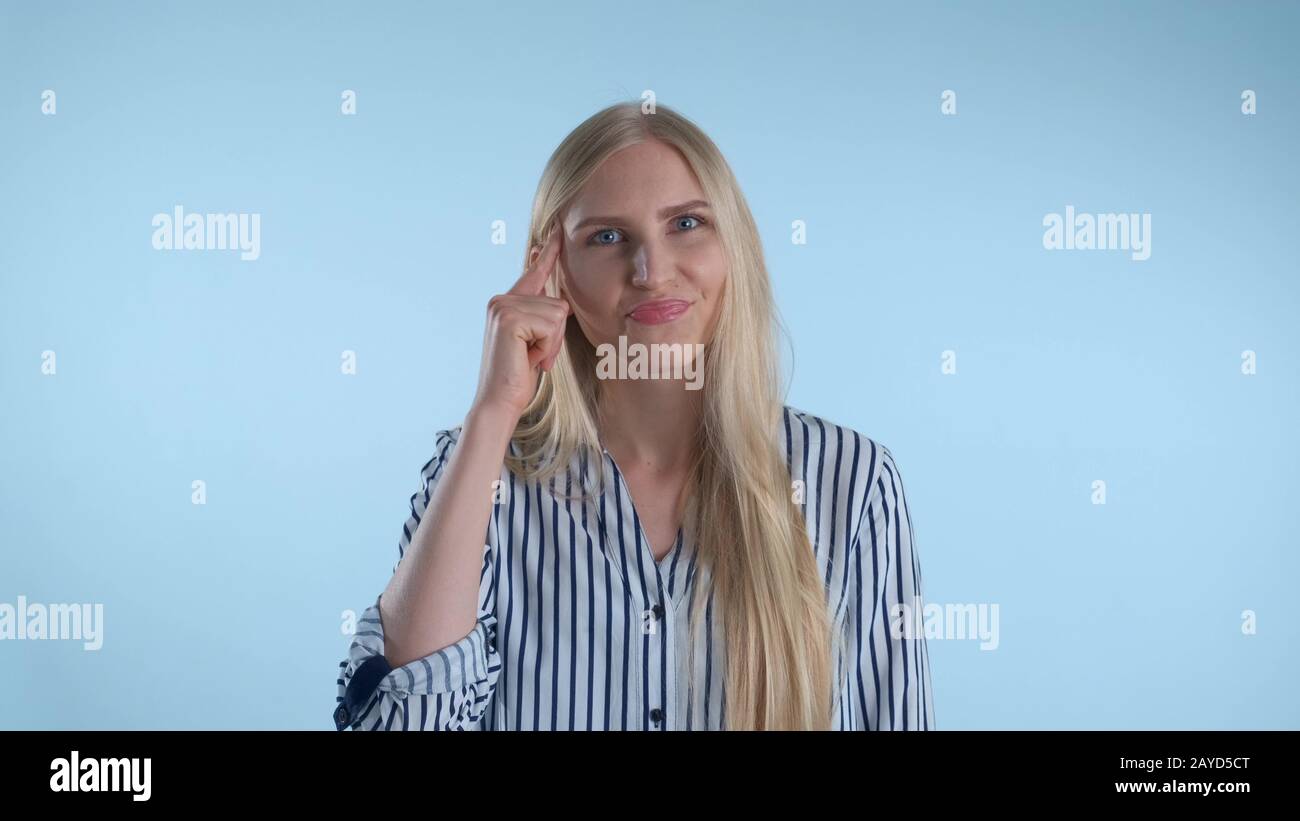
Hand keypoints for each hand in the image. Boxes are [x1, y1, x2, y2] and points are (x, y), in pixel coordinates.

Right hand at [470, 224, 570, 418]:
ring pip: (558, 313)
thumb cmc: (518, 376)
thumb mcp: (534, 341)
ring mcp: (503, 306)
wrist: (499, 401)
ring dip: (552, 343)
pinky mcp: (510, 318)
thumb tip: (559, 299)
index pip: (533, 273)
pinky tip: (530, 359)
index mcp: (506, 303)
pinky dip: (548, 347)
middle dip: (556, 335)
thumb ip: (541, 318)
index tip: (554, 232)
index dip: (547, 253)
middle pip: (558, 302)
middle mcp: (501, 299)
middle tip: (535, 356)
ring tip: (531, 358)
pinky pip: (552, 325)